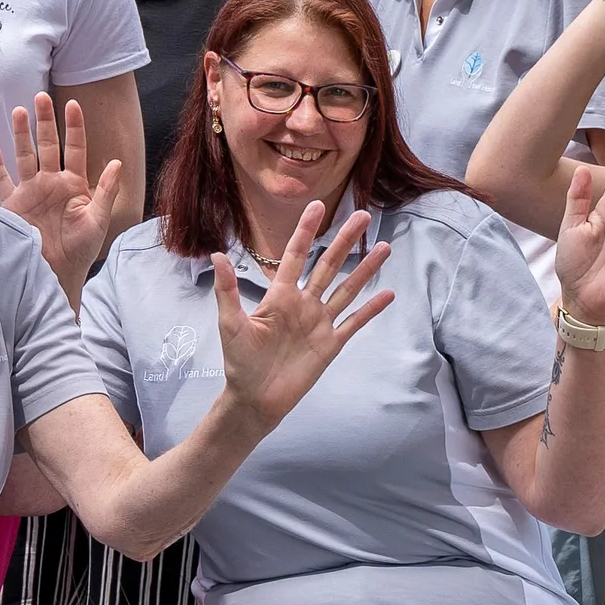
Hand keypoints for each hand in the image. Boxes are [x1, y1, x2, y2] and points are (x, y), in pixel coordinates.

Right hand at [0, 95, 127, 290]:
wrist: (56, 274)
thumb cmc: (81, 250)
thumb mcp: (98, 220)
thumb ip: (106, 191)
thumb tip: (118, 162)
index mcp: (74, 184)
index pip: (76, 148)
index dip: (74, 126)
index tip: (72, 104)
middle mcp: (51, 183)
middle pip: (48, 145)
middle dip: (45, 121)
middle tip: (41, 97)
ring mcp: (31, 192)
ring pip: (25, 156)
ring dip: (21, 135)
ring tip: (18, 111)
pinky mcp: (13, 206)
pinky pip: (3, 182)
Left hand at [212, 202, 393, 427]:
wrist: (255, 398)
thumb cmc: (239, 361)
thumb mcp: (230, 324)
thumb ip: (228, 291)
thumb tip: (216, 255)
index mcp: (280, 295)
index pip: (296, 255)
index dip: (306, 231)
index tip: (317, 206)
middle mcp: (303, 304)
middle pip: (329, 265)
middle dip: (345, 241)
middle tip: (363, 216)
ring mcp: (319, 322)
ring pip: (347, 289)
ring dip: (365, 269)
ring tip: (384, 247)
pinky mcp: (331, 344)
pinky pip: (354, 322)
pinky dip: (371, 309)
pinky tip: (388, 293)